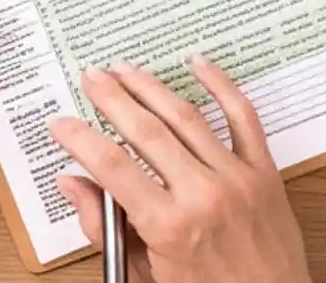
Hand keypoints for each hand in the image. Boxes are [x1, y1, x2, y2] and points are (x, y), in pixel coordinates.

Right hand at [49, 56, 311, 282]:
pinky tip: (199, 64)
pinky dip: (221, 85)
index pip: (112, 167)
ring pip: (186, 117)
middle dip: (112, 98)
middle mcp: (204, 196)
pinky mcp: (264, 171)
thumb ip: (104, 227)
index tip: (61, 123)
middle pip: (146, 132)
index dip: (80, 139)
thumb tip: (73, 185)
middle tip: (91, 78)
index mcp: (170, 227)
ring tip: (126, 69)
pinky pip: (243, 116)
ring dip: (151, 87)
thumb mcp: (145, 273)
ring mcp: (237, 178)